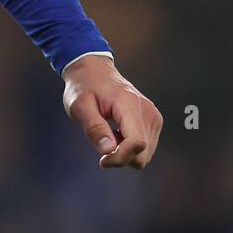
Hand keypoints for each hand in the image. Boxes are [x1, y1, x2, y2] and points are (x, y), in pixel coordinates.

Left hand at [63, 54, 162, 168]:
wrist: (94, 72)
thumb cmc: (84, 88)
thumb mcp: (79, 106)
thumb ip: (94, 127)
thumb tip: (108, 150)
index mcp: (130, 105)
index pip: (137, 143)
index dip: (120, 158)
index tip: (102, 160)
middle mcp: (148, 112)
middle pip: (143, 153)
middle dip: (121, 158)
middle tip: (100, 144)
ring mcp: (153, 117)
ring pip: (145, 154)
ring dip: (124, 152)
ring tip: (107, 134)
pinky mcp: (153, 121)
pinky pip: (145, 147)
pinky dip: (129, 147)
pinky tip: (115, 133)